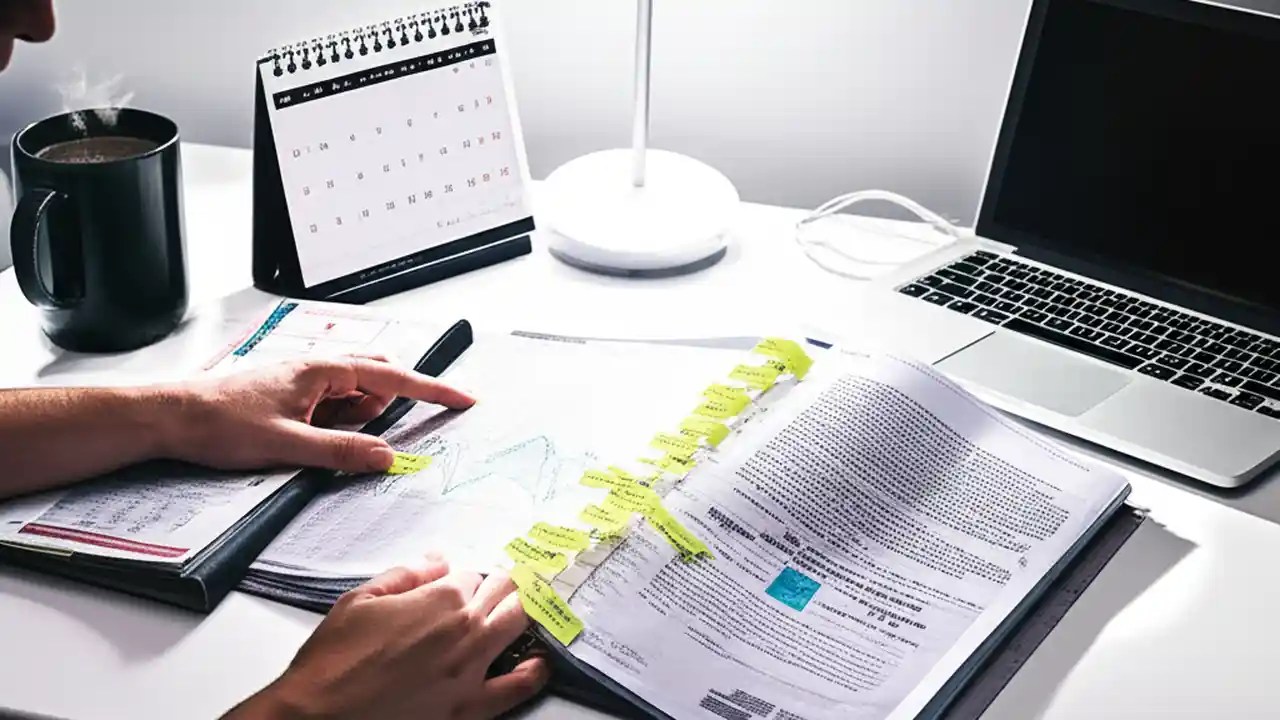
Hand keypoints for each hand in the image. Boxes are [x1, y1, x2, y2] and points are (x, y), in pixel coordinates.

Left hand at [166, 356, 473, 473]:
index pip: (394, 377)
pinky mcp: (294, 396)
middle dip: (388, 408)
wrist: (173, 419)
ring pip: (356, 396)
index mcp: (323, 371)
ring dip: (357, 421)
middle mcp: (318, 369)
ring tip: (319, 444)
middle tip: (374, 438)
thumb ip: (341, 452)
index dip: (433, 389)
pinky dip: (338, 425)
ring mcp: (306, 382)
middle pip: (379, 380)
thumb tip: (387, 456)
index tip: (463, 398)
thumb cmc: (221, 423)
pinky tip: (311, 442)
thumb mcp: (287, 446)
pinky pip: (334, 407)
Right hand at [225, 557, 549, 719]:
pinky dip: (534, 672)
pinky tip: (540, 661)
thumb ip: (406, 575)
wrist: (319, 716)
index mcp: (439, 599)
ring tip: (529, 603)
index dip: (463, 576)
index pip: (470, 574)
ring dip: (524, 610)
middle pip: (503, 593)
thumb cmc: (333, 660)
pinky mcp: (470, 708)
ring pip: (517, 627)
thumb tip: (437, 559)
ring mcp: (472, 670)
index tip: (461, 581)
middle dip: (504, 584)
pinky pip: (517, 688)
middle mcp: (464, 630)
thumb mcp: (360, 600)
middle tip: (505, 582)